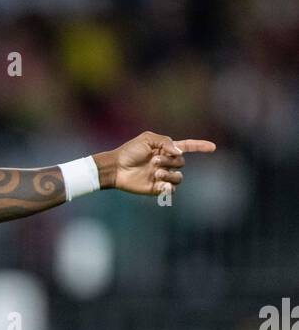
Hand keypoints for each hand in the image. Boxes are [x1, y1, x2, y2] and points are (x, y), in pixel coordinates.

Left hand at [94, 132, 215, 196]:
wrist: (116, 167)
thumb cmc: (129, 151)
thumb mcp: (148, 139)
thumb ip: (165, 142)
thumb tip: (179, 152)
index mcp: (166, 149)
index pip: (188, 147)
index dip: (200, 146)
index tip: (213, 147)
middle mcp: (166, 162)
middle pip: (182, 162)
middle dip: (170, 161)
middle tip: (153, 161)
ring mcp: (162, 176)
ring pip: (179, 177)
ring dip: (169, 174)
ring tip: (155, 173)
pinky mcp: (157, 188)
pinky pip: (171, 190)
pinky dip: (168, 187)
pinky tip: (159, 184)